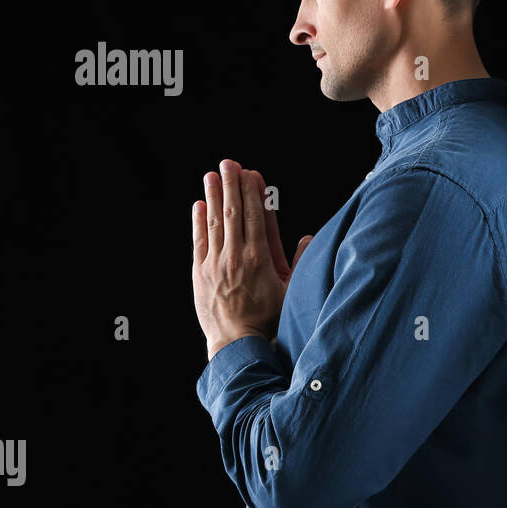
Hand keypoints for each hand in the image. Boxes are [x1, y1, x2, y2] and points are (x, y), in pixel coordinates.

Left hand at [192, 160, 312, 358]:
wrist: (238, 344)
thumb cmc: (270, 320)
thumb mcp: (292, 290)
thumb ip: (299, 261)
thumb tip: (307, 237)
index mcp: (260, 258)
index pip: (255, 216)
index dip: (251, 192)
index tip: (250, 173)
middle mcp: (236, 257)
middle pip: (233, 213)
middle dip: (231, 185)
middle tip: (229, 163)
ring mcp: (216, 264)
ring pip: (215, 222)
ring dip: (213, 196)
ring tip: (212, 175)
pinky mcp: (201, 274)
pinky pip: (200, 241)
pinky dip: (199, 222)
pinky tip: (199, 206)